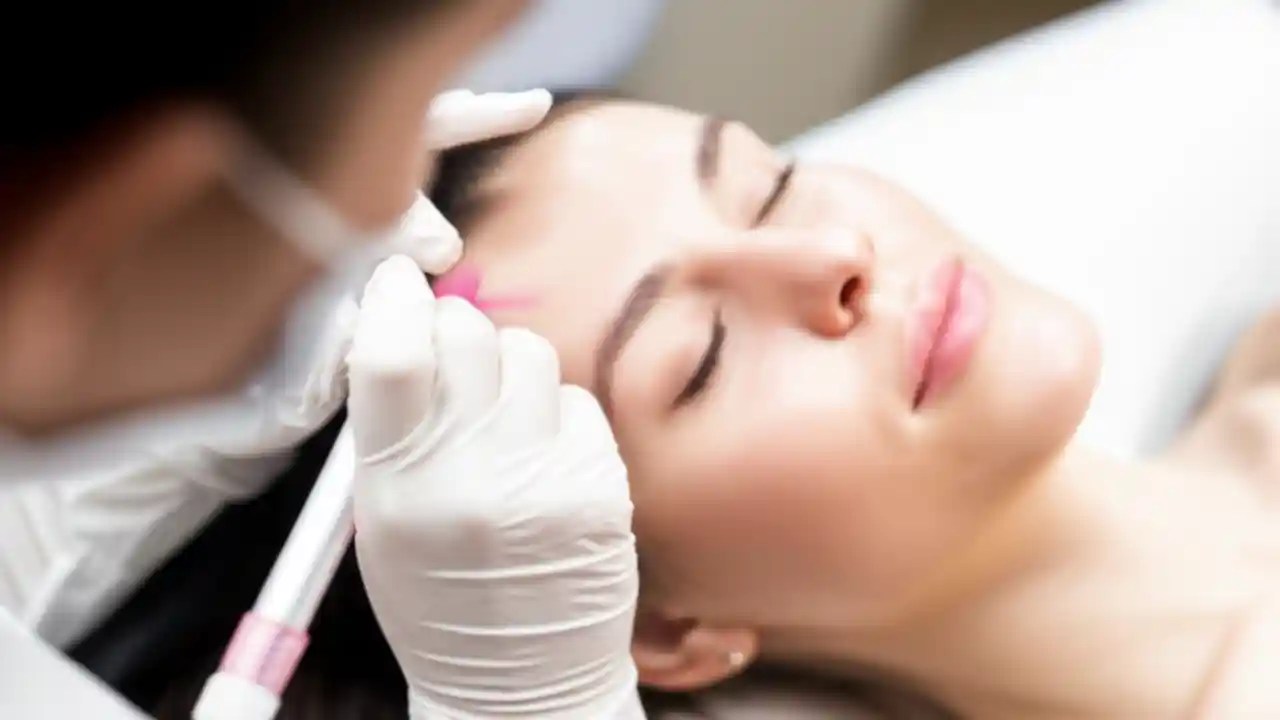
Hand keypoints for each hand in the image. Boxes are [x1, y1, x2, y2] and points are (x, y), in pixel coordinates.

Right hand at [349, 256, 639, 719]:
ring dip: (509, 372)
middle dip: (455, 330)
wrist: (520, 681)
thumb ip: (392, 422)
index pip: (393, 355)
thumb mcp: (382, 518)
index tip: (399, 278)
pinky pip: (577, 400)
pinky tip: (543, 459)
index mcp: (398, 490)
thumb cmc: (439, 595)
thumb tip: (406, 318)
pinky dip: (556, 414)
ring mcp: (547, 480)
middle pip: (468, 334)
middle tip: (453, 365)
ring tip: (502, 426)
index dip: (395, 297)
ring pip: (529, 353)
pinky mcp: (603, 484)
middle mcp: (473, 479)